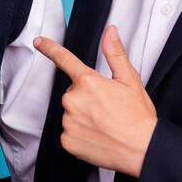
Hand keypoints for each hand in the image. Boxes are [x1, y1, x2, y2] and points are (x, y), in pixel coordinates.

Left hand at [33, 25, 157, 176]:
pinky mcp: (67, 141)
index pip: (65, 60)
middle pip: (73, 92)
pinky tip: (97, 136)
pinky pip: (69, 132)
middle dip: (87, 97)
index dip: (50, 49)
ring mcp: (68, 121)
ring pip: (71, 113)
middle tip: (107, 107)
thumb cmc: (138, 117)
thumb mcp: (130, 80)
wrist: (142, 150)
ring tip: (104, 124)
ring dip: (83, 116)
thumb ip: (115, 53)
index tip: (39, 42)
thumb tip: (110, 32)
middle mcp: (73, 100)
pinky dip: (80, 133)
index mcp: (88, 82)